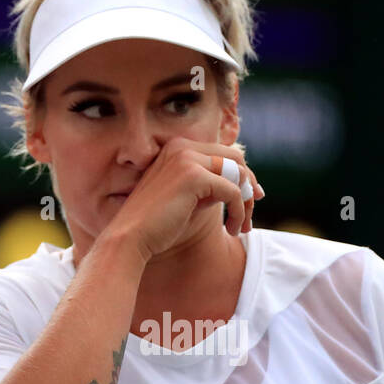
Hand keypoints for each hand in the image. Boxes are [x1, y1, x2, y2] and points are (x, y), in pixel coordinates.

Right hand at [102, 137, 264, 262]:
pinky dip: (238, 212)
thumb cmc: (157, 223)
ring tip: (242, 226)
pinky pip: (232, 191)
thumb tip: (244, 182)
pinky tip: (232, 230)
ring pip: (237, 174)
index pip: (224, 153)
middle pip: (235, 158)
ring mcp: (186, 158)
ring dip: (245, 201)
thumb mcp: (188, 197)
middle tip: (252, 210)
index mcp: (177, 147)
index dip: (243, 174)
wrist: (131, 237)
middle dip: (249, 184)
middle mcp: (182, 146)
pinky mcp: (193, 176)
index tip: (252, 197)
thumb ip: (209, 184)